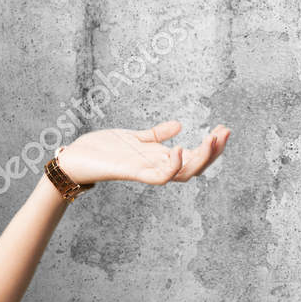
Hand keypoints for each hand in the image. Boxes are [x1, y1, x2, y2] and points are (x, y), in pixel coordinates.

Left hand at [56, 121, 230, 185]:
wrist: (74, 160)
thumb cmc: (103, 150)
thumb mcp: (134, 137)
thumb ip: (156, 134)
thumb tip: (180, 125)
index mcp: (158, 159)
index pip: (193, 158)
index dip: (211, 147)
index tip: (224, 129)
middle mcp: (155, 168)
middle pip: (194, 167)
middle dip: (213, 152)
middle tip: (225, 131)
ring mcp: (145, 172)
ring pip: (182, 173)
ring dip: (200, 158)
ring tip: (213, 140)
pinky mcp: (130, 172)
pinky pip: (157, 177)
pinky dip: (171, 167)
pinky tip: (181, 150)